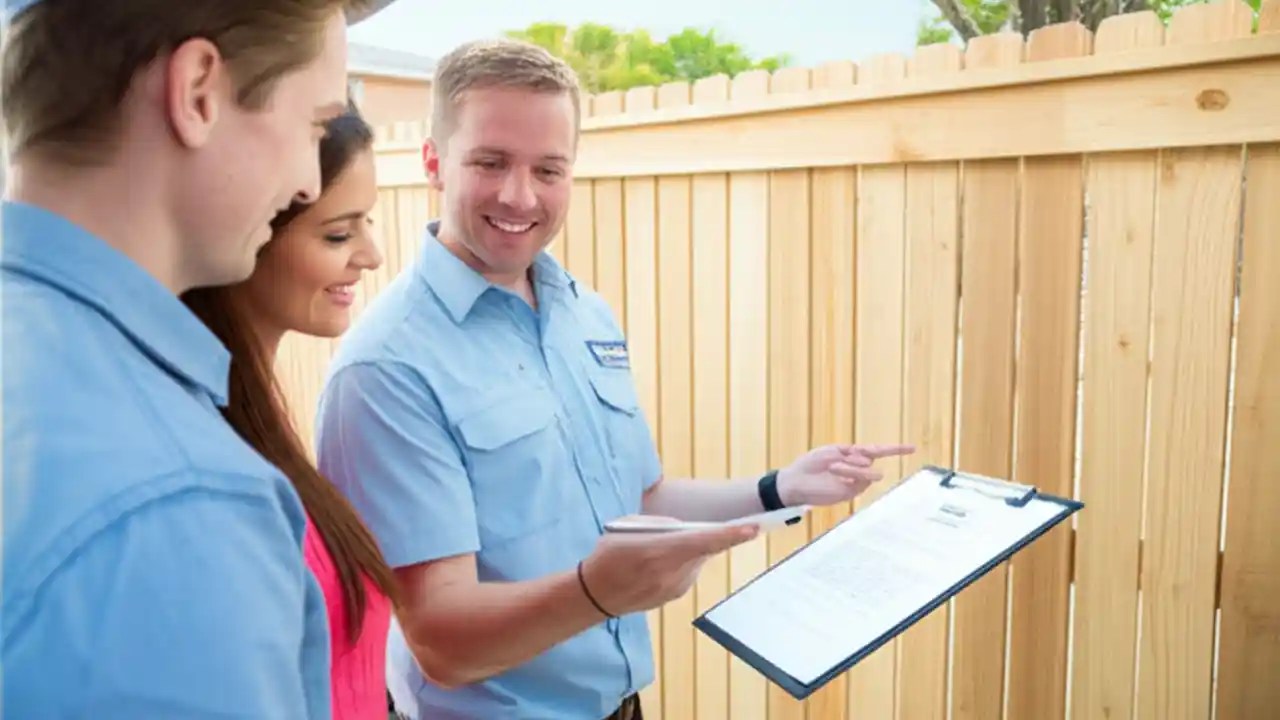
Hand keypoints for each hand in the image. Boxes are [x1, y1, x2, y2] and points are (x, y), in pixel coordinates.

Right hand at [579, 520, 758, 616]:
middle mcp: (673, 573)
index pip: (706, 541)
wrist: (594, 594)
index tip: (755, 528)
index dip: (733, 535)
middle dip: (708, 537)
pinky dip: (680, 563)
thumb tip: (686, 528)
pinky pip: (687, 572)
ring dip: (689, 550)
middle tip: (699, 529)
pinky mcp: (673, 596)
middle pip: (705, 550)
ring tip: (657, 550)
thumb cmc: (609, 553)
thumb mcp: (630, 527)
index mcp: (662, 551)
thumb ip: (661, 526)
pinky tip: (656, 564)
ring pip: (696, 561)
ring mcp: (675, 588)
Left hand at [777, 443, 915, 506]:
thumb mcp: (831, 451)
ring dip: (852, 466)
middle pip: (872, 458)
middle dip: (857, 457)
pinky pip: (860, 481)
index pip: (879, 451)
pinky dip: (848, 472)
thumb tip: (868, 458)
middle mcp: (857, 469)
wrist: (796, 481)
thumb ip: (852, 453)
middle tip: (835, 460)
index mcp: (853, 456)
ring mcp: (855, 482)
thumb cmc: (810, 464)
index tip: (913, 448)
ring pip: (869, 471)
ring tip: (833, 467)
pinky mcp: (850, 493)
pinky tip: (834, 472)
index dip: (896, 449)